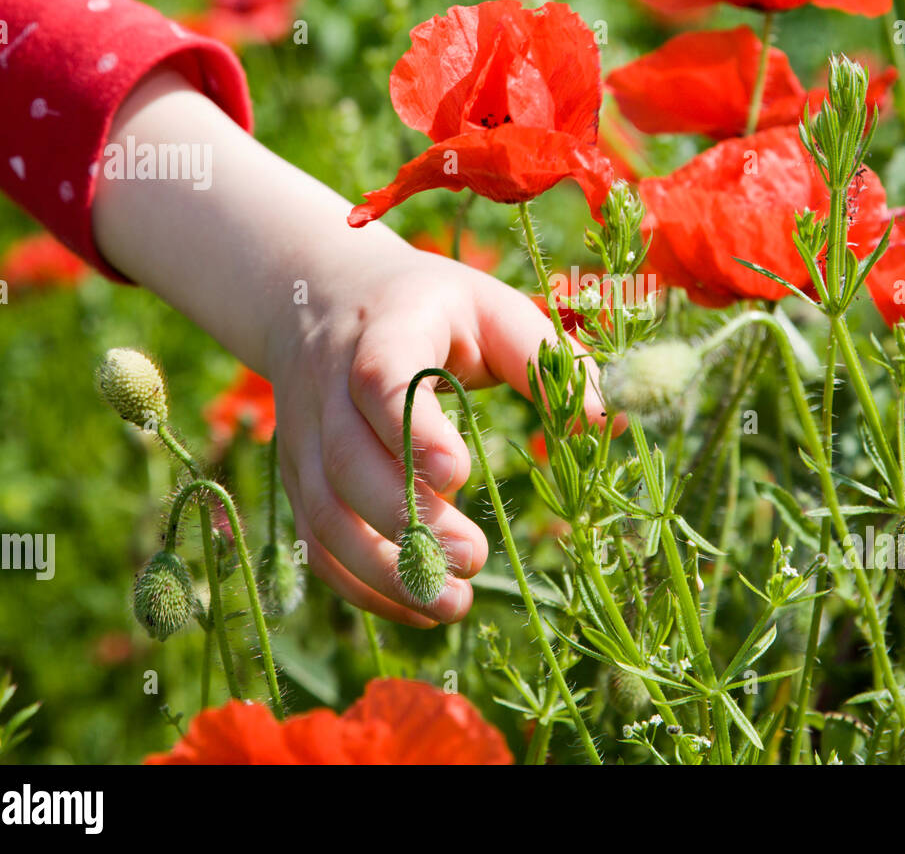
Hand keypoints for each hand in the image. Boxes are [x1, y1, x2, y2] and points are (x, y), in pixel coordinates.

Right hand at [96, 67, 606, 627]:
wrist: (319, 295)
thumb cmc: (428, 307)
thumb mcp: (488, 306)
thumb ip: (542, 356)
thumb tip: (604, 420)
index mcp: (383, 332)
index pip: (380, 380)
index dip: (412, 430)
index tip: (460, 473)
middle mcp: (329, 386)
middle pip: (349, 462)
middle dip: (408, 519)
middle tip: (475, 556)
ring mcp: (306, 436)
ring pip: (326, 514)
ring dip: (384, 569)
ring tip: (453, 604)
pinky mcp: (299, 476)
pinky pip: (316, 542)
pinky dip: (359, 585)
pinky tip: (416, 609)